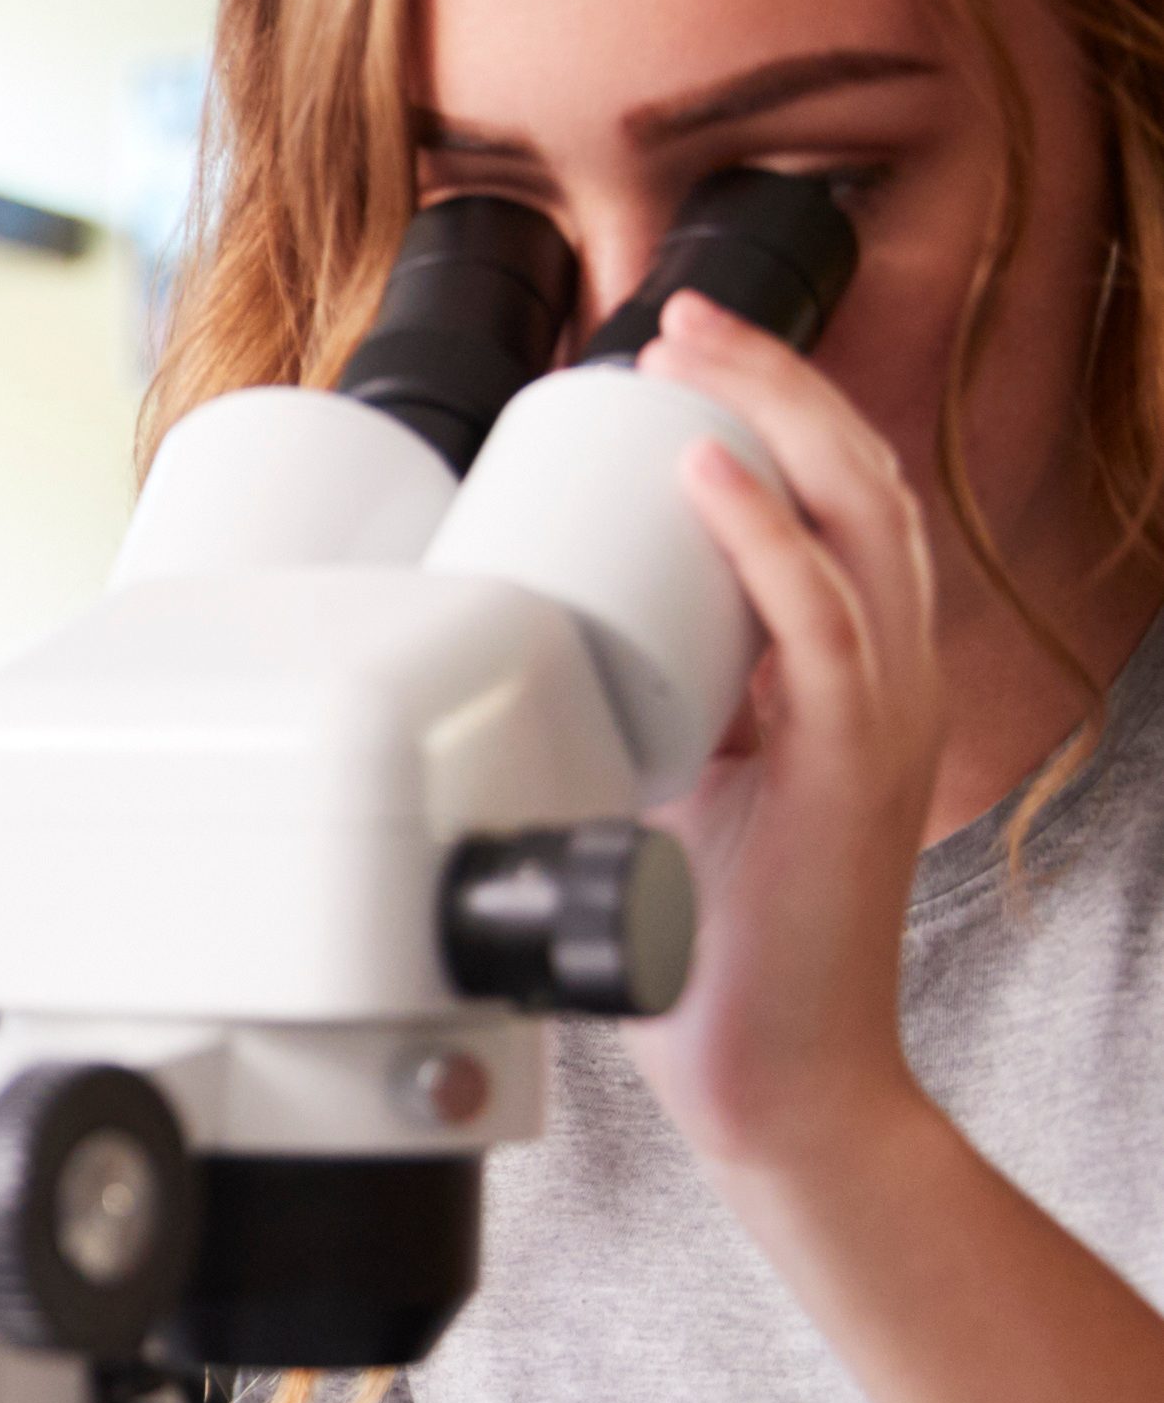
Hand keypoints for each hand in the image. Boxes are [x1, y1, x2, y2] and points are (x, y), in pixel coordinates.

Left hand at [633, 291, 943, 1174]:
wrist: (777, 1086)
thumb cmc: (710, 954)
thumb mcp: (660, 791)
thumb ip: (626, 714)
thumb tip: (524, 646)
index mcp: (843, 679)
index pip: (831, 506)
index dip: (767, 415)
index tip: (676, 355)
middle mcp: (879, 681)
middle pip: (851, 479)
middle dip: (766, 380)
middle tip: (677, 316)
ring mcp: (876, 721)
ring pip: (851, 523)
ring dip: (764, 421)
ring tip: (684, 356)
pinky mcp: (851, 773)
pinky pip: (818, 628)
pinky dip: (762, 540)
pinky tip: (707, 478)